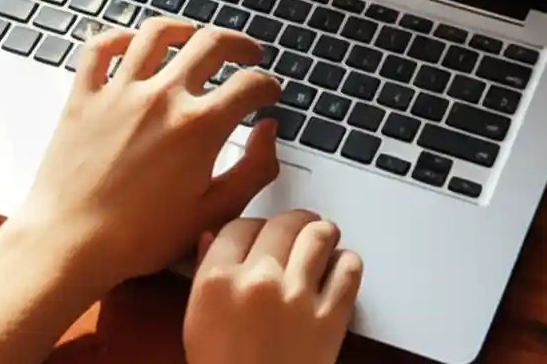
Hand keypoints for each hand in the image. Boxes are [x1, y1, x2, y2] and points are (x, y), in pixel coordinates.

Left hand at [15, 18, 282, 292]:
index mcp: (199, 126)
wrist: (69, 244)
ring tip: (194, 35)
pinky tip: (131, 43)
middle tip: (247, 53)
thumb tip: (268, 132)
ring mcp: (119, 92)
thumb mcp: (212, 213)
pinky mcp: (83, 96)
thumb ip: (254, 170)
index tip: (269, 92)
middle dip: (239, 44)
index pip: (249, 85)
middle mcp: (161, 98)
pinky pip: (100, 47)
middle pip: (211, 44)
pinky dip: (118, 37)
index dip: (268, 85)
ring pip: (157, 33)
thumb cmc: (137, 237)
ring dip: (183, 28)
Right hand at [184, 210, 363, 363]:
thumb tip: (212, 238)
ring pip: (320, 234)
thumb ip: (205, 274)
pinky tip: (338, 271)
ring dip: (323, 236)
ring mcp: (298, 297)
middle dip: (294, 224)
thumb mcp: (197, 323)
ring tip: (322, 243)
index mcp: (218, 281)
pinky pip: (350, 268)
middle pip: (284, 223)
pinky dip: (347, 264)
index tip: (262, 235)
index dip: (254, 227)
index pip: (240, 224)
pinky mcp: (332, 316)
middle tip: (299, 230)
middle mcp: (259, 280)